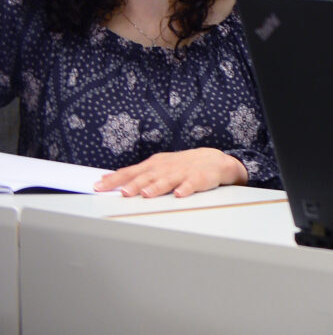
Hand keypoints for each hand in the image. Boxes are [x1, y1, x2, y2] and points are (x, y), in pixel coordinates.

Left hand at [96, 148, 246, 198]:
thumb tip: (108, 178)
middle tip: (124, 193)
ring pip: (168, 180)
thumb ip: (134, 173)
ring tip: (147, 194)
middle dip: (135, 184)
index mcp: (153, 165)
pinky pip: (192, 184)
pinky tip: (180, 193)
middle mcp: (165, 168)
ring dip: (157, 186)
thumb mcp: (156, 166)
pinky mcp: (199, 178)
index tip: (99, 186)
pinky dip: (186, 188)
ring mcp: (182, 172)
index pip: (130, 172)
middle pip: (147, 176)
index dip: (115, 179)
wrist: (213, 160)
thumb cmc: (180, 165)